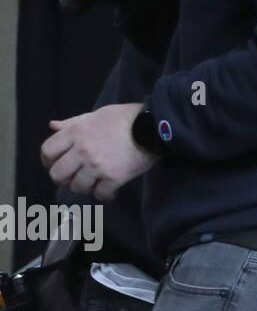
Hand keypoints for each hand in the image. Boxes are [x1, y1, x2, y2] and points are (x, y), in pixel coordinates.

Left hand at [41, 103, 157, 200]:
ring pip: (77, 187)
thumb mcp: (98, 114)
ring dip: (85, 187)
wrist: (154, 127)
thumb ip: (74, 122)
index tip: (57, 164)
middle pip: (57, 174)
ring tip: (95, 184)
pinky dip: (105, 196)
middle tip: (74, 178)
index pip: (48, 151)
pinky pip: (101, 195)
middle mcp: (82, 151)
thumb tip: (52, 126)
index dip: (49, 161)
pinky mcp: (114, 178)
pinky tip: (110, 191)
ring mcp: (97, 166)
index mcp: (76, 132)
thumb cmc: (127, 117)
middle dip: (64, 179)